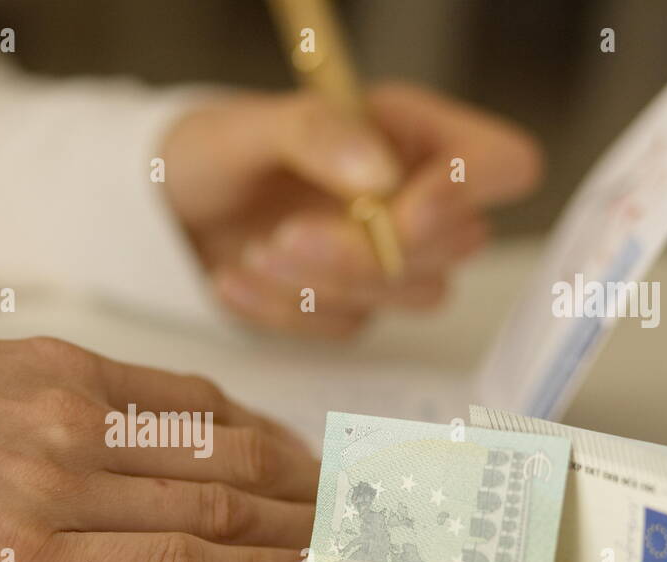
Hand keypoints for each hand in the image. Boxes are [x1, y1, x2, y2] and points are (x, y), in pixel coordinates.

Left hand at [162, 82, 543, 337]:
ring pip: (412, 297)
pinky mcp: (349, 308)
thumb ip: (317, 134)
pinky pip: (345, 330)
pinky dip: (283, 311)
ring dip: (330, 284)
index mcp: (412, 134)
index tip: (398, 213)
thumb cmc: (214, 150)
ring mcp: (388, 260)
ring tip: (254, 250)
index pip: (502, 165)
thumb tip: (381, 176)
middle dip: (373, 251)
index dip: (468, 194)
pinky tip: (232, 275)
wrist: (165, 206)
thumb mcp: (251, 126)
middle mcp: (414, 197)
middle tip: (287, 233)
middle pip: (460, 246)